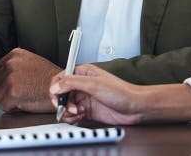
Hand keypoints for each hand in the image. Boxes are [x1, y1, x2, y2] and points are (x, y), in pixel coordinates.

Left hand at [0, 48, 61, 111]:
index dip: (3, 80)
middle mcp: (11, 64)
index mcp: (15, 55)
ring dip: (8, 100)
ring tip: (24, 97)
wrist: (63, 89)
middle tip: (20, 92)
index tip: (11, 85)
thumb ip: (16, 65)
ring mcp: (10, 79)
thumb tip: (3, 74)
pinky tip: (25, 102)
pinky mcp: (12, 93)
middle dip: (5, 90)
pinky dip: (13, 108)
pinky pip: (4, 106)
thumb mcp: (32, 62)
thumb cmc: (51, 79)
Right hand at [49, 64, 190, 124]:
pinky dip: (73, 117)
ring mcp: (84, 98)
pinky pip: (72, 114)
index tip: (56, 97)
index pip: (60, 77)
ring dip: (68, 111)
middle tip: (70, 107)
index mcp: (82, 72)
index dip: (56, 88)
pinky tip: (81, 115)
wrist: (135, 107)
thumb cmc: (121, 92)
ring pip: (66, 105)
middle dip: (63, 102)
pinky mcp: (87, 110)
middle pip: (61, 93)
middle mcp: (82, 85)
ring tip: (78, 112)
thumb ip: (72, 83)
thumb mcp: (94, 84)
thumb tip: (55, 87)